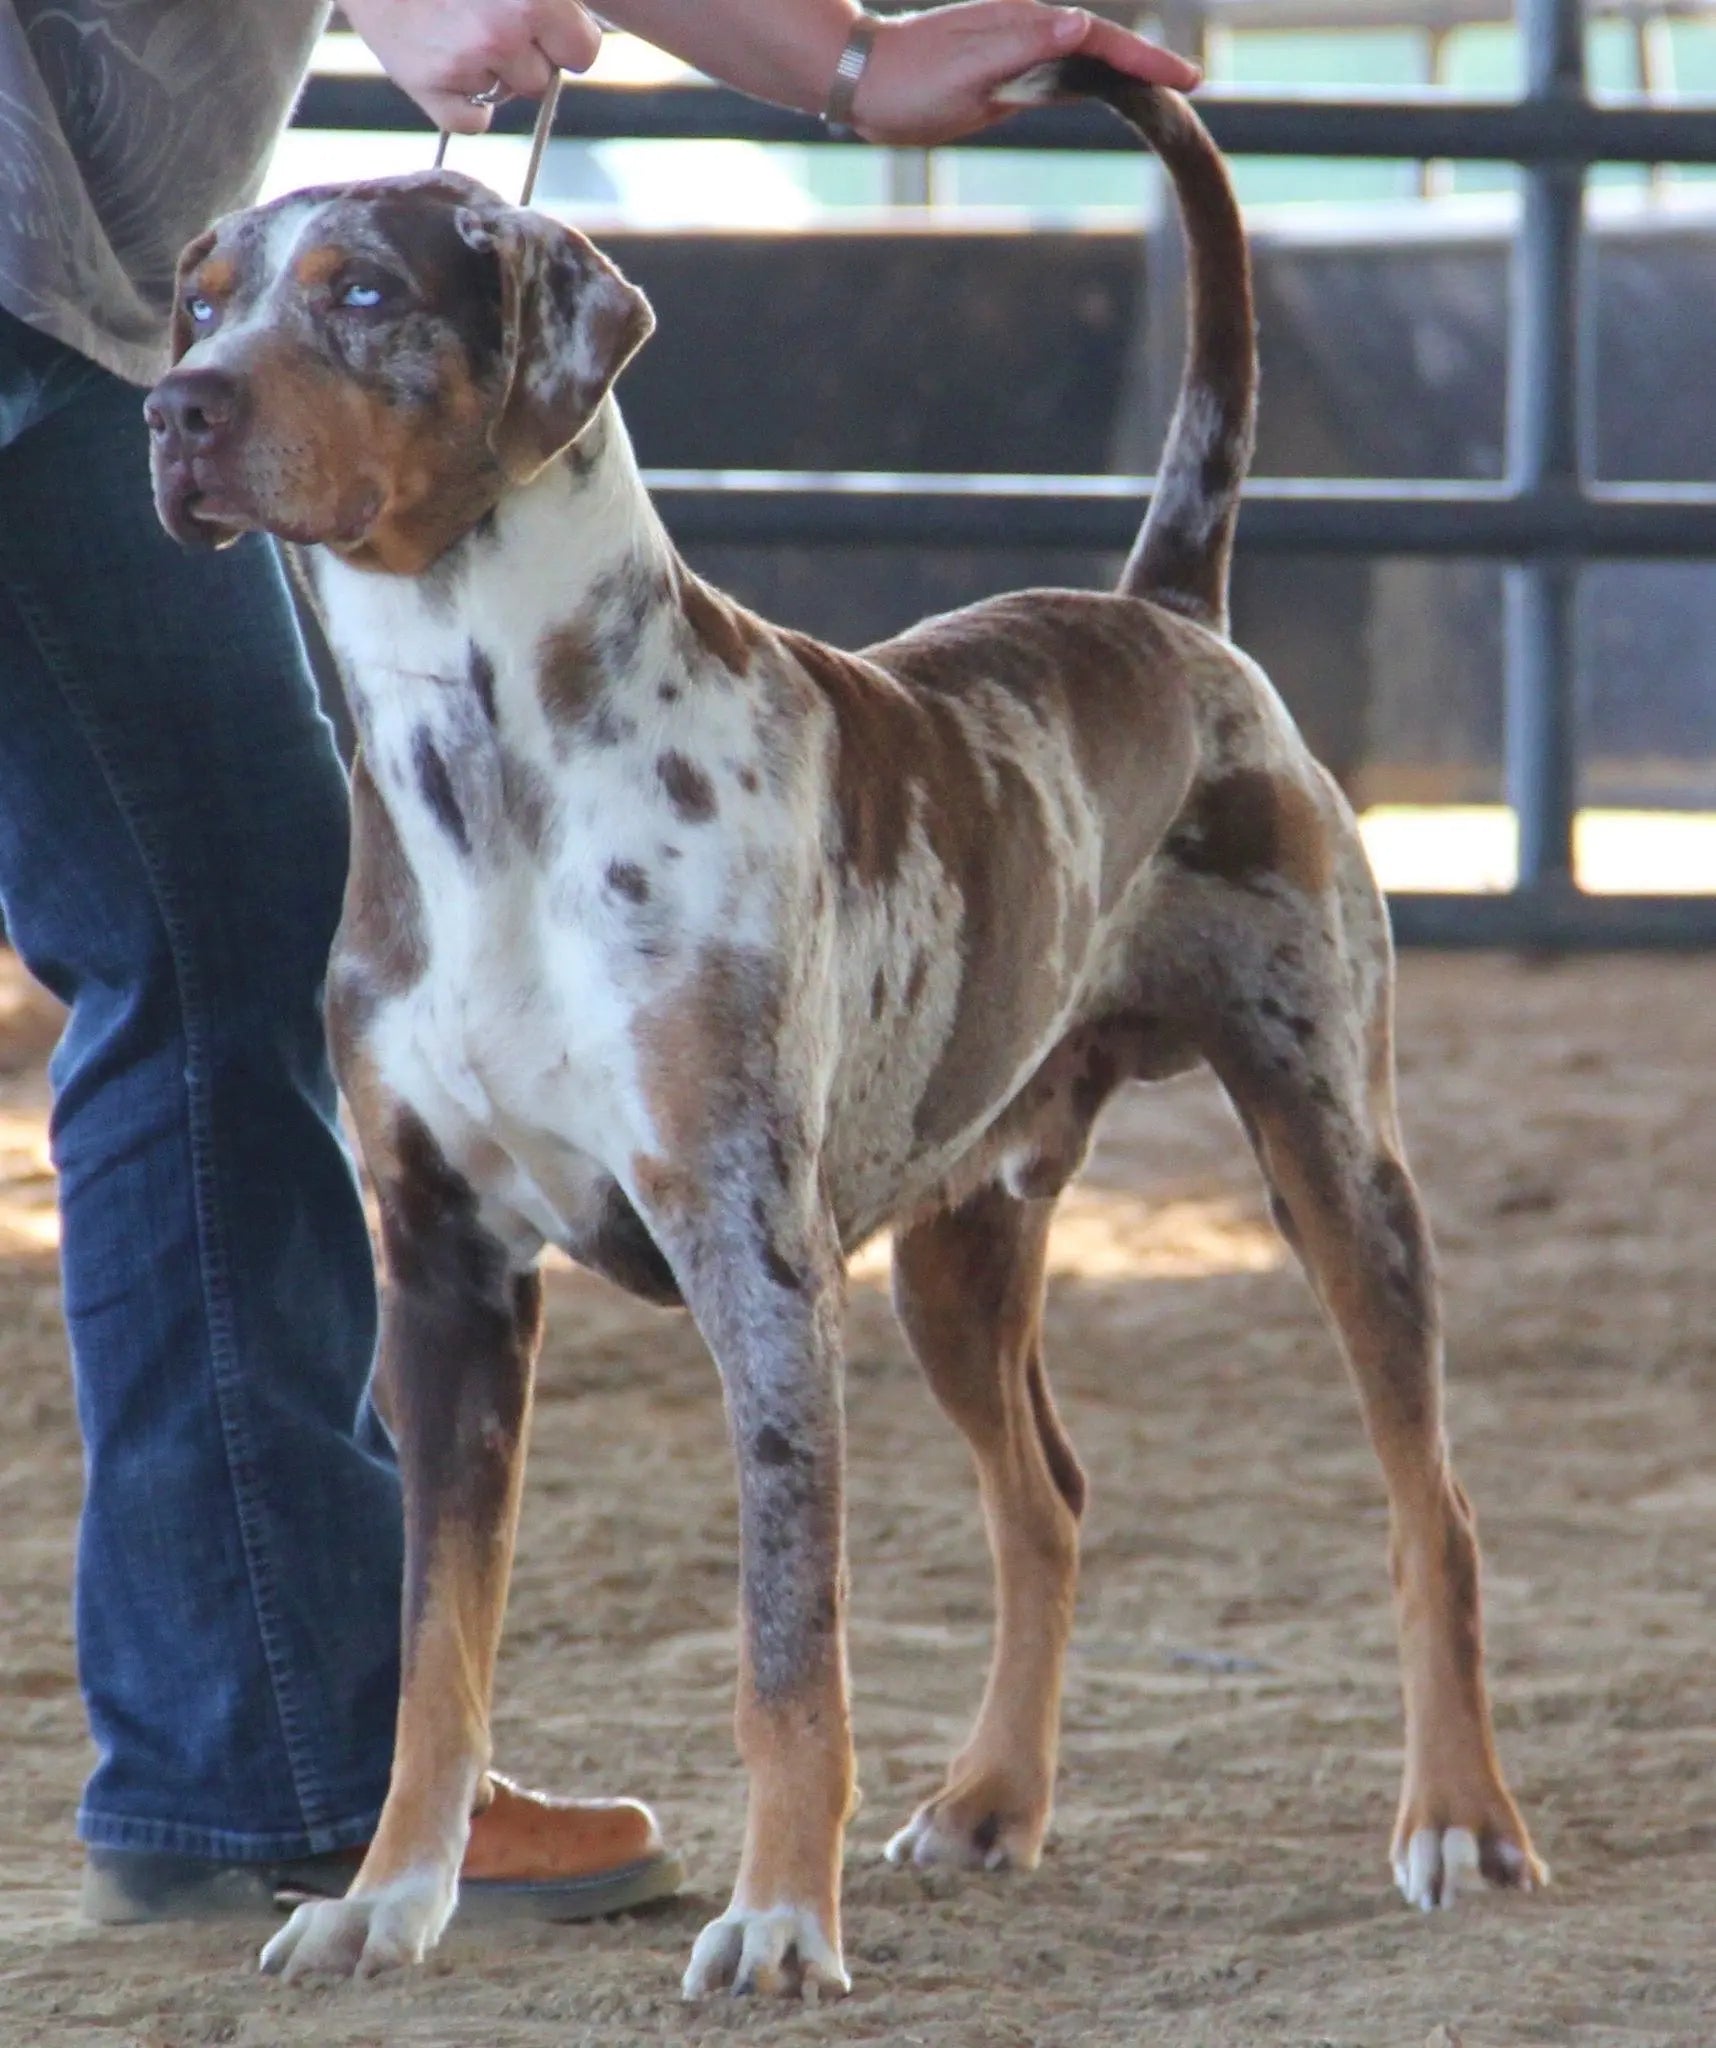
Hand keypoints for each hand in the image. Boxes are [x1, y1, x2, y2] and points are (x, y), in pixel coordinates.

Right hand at [340, 0, 603, 133]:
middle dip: (525, 57)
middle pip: (542, 79)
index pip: (584, 51)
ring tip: (456, 29)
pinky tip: (443, 63)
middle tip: (487, 19)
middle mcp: (500, 33)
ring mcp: (464, 64)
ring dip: (491, 74)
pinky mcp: (429, 88)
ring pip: (507, 96)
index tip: (545, 28)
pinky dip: (462, 103)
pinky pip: (472, 121)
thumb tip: (574, 34)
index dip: (565, 42)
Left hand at [850, 3, 1201, 145]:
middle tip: (1190, 83)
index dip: (1145, 59)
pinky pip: (1058, 74)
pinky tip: (1104, 92)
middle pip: (1101, 44)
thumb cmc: (907, 81)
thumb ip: (1024, 46)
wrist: (860, 81)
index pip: (1101, 41)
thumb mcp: (967, 69)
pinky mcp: (1003, 73)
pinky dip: (1090, 81)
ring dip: (1124, 71)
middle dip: (1146, 62)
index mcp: (1025, 30)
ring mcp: (1015, 52)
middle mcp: (1026, 34)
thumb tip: (1080, 25)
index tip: (1185, 78)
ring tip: (1163, 89)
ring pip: (1083, 59)